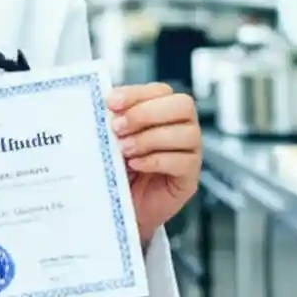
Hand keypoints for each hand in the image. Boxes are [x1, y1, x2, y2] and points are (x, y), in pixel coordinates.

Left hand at [107, 82, 200, 247]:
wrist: (121, 205)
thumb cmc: (118, 167)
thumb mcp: (111, 139)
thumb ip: (113, 120)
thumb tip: (105, 107)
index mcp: (164, 109)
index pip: (160, 91)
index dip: (136, 94)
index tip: (111, 103)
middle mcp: (183, 126)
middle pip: (182, 105)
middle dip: (146, 114)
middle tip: (118, 128)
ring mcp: (191, 150)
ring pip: (185, 133)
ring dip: (149, 139)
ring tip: (124, 149)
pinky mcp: (190, 176)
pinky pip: (183, 161)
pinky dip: (156, 160)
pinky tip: (136, 164)